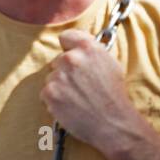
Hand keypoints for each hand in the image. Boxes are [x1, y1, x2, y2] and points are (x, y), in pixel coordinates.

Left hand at [41, 30, 156, 156]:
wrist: (112, 123)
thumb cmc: (114, 95)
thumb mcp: (111, 64)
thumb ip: (93, 52)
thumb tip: (79, 49)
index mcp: (88, 47)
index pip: (66, 36)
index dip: (69, 46)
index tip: (73, 55)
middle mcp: (71, 58)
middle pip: (58, 60)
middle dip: (66, 71)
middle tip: (80, 85)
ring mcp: (58, 76)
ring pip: (51, 77)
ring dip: (60, 86)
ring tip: (77, 98)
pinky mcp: (49, 93)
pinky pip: (45, 93)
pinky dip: (54, 100)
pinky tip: (69, 106)